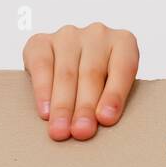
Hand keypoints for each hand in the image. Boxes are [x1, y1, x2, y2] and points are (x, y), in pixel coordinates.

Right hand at [22, 23, 138, 140]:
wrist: (71, 65)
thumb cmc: (101, 82)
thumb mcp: (115, 87)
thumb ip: (112, 99)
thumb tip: (103, 121)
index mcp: (124, 42)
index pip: (123, 67)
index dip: (114, 94)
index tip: (106, 119)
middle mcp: (97, 34)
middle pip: (92, 74)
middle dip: (86, 107)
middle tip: (82, 132)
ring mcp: (68, 36)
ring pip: (66, 73)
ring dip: (63, 106)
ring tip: (61, 131)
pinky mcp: (41, 42)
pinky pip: (41, 66)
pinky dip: (43, 91)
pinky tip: (45, 112)